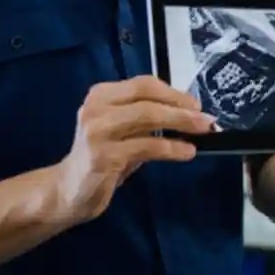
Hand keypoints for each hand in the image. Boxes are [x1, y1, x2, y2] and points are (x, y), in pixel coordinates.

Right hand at [52, 75, 212, 223]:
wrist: (68, 190)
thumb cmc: (100, 158)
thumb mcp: (120, 130)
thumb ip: (144, 117)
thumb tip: (187, 112)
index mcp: (100, 94)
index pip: (143, 84)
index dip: (172, 92)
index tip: (195, 104)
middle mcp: (96, 107)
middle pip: (146, 97)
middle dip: (180, 106)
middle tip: (206, 118)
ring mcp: (98, 130)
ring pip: (147, 117)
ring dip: (180, 123)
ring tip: (203, 131)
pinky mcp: (104, 155)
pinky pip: (146, 146)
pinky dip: (171, 147)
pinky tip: (187, 152)